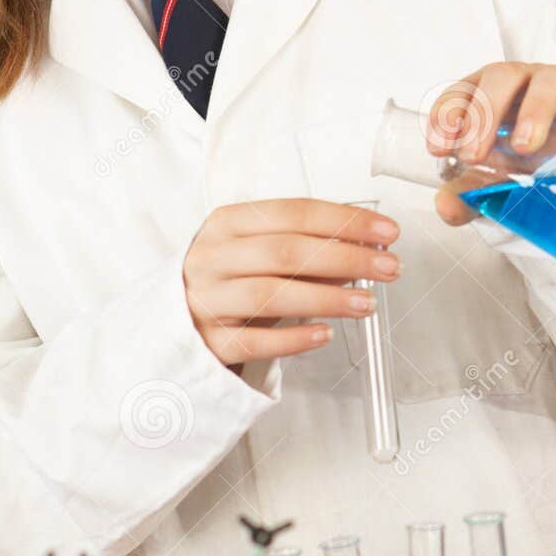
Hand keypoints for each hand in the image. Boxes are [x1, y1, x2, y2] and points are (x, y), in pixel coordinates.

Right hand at [183, 199, 400, 368]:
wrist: (168, 323)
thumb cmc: (225, 281)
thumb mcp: (257, 253)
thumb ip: (305, 248)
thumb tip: (364, 247)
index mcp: (226, 223)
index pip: (293, 213)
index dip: (344, 221)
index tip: (385, 231)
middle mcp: (212, 258)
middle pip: (286, 252)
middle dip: (346, 258)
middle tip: (388, 267)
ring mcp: (206, 300)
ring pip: (271, 295)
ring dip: (327, 298)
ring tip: (365, 303)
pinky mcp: (207, 343)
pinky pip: (254, 341)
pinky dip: (293, 339)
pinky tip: (324, 334)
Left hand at [427, 54, 555, 226]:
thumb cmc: (533, 160)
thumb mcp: (499, 179)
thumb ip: (470, 194)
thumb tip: (447, 206)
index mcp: (491, 96)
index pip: (463, 90)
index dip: (447, 114)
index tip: (439, 147)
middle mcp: (525, 82)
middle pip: (501, 77)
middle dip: (483, 114)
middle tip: (474, 155)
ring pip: (550, 78)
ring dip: (534, 109)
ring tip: (526, 146)